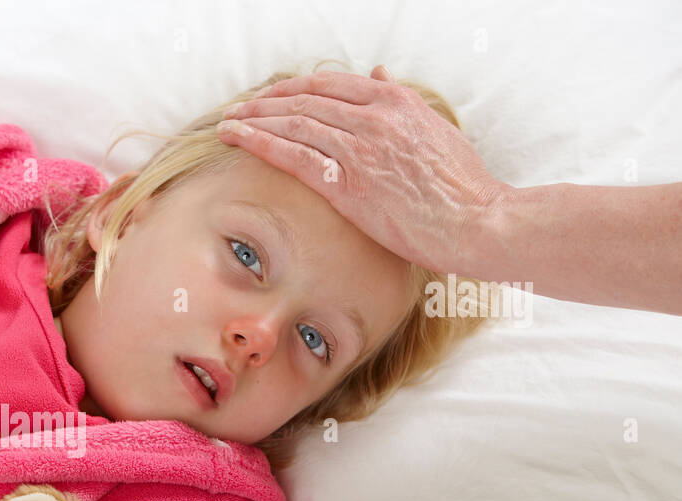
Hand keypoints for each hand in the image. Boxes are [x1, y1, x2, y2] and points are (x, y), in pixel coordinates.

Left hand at [217, 66, 508, 275]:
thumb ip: (401, 101)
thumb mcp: (434, 128)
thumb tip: (377, 74)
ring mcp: (360, 147)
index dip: (292, 89)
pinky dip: (259, 142)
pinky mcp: (348, 182)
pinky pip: (293, 154)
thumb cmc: (460, 186)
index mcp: (395, 101)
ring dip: (253, 120)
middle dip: (265, 103)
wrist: (476, 222)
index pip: (329, 84)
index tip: (270, 98)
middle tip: (238, 111)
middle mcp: (374, 116)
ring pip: (292, 122)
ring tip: (226, 124)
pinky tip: (236, 139)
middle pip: (304, 99)